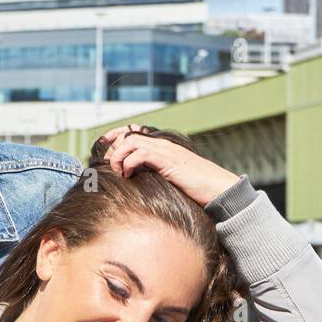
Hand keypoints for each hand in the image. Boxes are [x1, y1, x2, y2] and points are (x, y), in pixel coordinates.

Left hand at [98, 125, 240, 206]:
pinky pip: (141, 153)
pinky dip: (129, 163)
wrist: (218, 188)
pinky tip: (129, 176)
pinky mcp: (168, 160)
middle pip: (127, 134)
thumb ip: (153, 175)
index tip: (103, 154)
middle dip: (112, 149)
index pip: (132, 133)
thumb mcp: (168, 179)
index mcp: (161, 147)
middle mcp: (162, 144)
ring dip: (119, 156)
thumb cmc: (195, 188)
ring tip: (118, 172)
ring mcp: (165, 150)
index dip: (114, 139)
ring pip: (131, 141)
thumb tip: (133, 184)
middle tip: (110, 168)